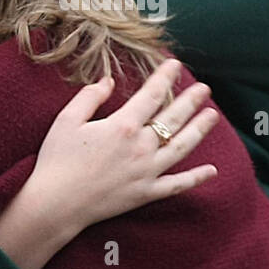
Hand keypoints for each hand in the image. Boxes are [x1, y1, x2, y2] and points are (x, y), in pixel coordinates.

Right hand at [0, 58, 219, 268]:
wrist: (55, 204)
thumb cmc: (57, 160)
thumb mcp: (67, 120)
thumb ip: (90, 97)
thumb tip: (109, 81)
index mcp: (122, 126)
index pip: (151, 95)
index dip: (165, 77)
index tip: (175, 64)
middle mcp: (140, 147)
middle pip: (173, 118)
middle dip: (191, 100)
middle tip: (204, 88)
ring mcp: (146, 172)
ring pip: (181, 147)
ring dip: (199, 130)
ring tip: (213, 115)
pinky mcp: (145, 194)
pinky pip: (176, 185)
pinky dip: (195, 178)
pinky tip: (212, 170)